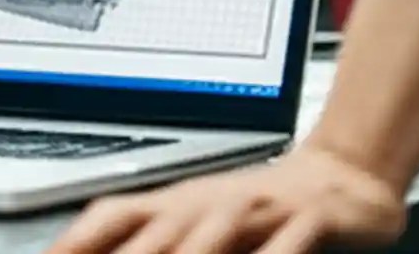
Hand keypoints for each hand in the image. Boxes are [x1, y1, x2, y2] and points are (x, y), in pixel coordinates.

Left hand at [45, 146, 405, 253]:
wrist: (342, 173)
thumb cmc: (261, 209)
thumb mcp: (198, 220)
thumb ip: (149, 237)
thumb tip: (81, 249)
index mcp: (176, 202)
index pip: (112, 217)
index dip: (76, 241)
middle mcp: (208, 202)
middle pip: (157, 233)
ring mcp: (257, 208)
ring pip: (215, 233)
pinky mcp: (308, 218)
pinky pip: (290, 239)